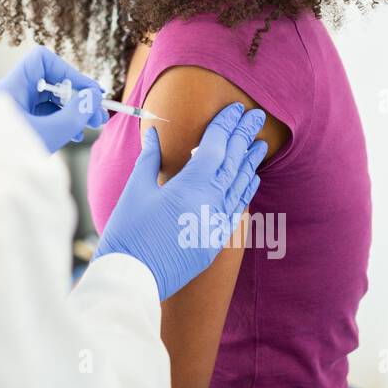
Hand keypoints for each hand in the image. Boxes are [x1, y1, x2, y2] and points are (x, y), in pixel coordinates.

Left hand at [0, 45, 107, 152]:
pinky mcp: (13, 129)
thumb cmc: (5, 162)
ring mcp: (10, 114)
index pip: (41, 61)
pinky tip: (73, 136)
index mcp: (10, 90)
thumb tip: (92, 98)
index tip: (87, 93)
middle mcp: (9, 97)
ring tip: (90, 128)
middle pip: (48, 83)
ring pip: (46, 103)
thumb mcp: (46, 137)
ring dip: (70, 112)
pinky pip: (40, 118)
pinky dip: (58, 123)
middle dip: (76, 97)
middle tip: (99, 115)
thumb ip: (72, 116)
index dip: (67, 72)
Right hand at [94, 103, 266, 298]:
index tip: (235, 109)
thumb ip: (150, 159)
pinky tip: (250, 180)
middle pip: (233, 163)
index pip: (216, 147)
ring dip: (249, 163)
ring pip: (240, 187)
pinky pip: (237, 210)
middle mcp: (211, 204)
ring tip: (259, 144)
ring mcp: (216, 224)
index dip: (226, 126)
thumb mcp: (136, 190)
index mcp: (192, 187)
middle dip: (244, 137)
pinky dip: (244, 191)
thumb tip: (153, 134)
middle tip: (255, 117)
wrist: (133, 278)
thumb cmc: (128, 233)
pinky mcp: (215, 241)